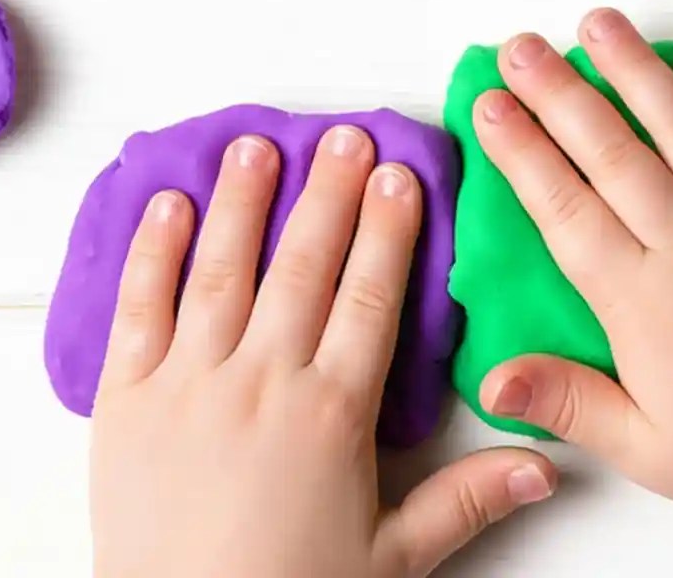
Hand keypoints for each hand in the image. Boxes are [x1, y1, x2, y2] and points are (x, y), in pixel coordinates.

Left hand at [90, 127, 555, 577]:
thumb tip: (548, 465)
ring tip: (257, 145)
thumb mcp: (393, 559)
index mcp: (332, 414)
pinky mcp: (125, 401)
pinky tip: (165, 205)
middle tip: (343, 136)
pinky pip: (137, 310)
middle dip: (327, 195)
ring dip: (241, 202)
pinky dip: (151, 253)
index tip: (396, 176)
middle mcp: (261, 382)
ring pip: (221, 271)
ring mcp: (187, 385)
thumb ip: (467, 501)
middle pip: (303, 267)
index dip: (386, 231)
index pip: (369, 298)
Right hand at [472, 9, 672, 542]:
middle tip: (519, 45)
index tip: (489, 104)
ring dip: (635, 69)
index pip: (563, 207)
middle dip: (558, 92)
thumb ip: (566, 401)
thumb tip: (490, 379)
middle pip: (611, 152)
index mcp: (640, 301)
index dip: (521, 151)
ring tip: (597, 24)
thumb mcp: (643, 448)